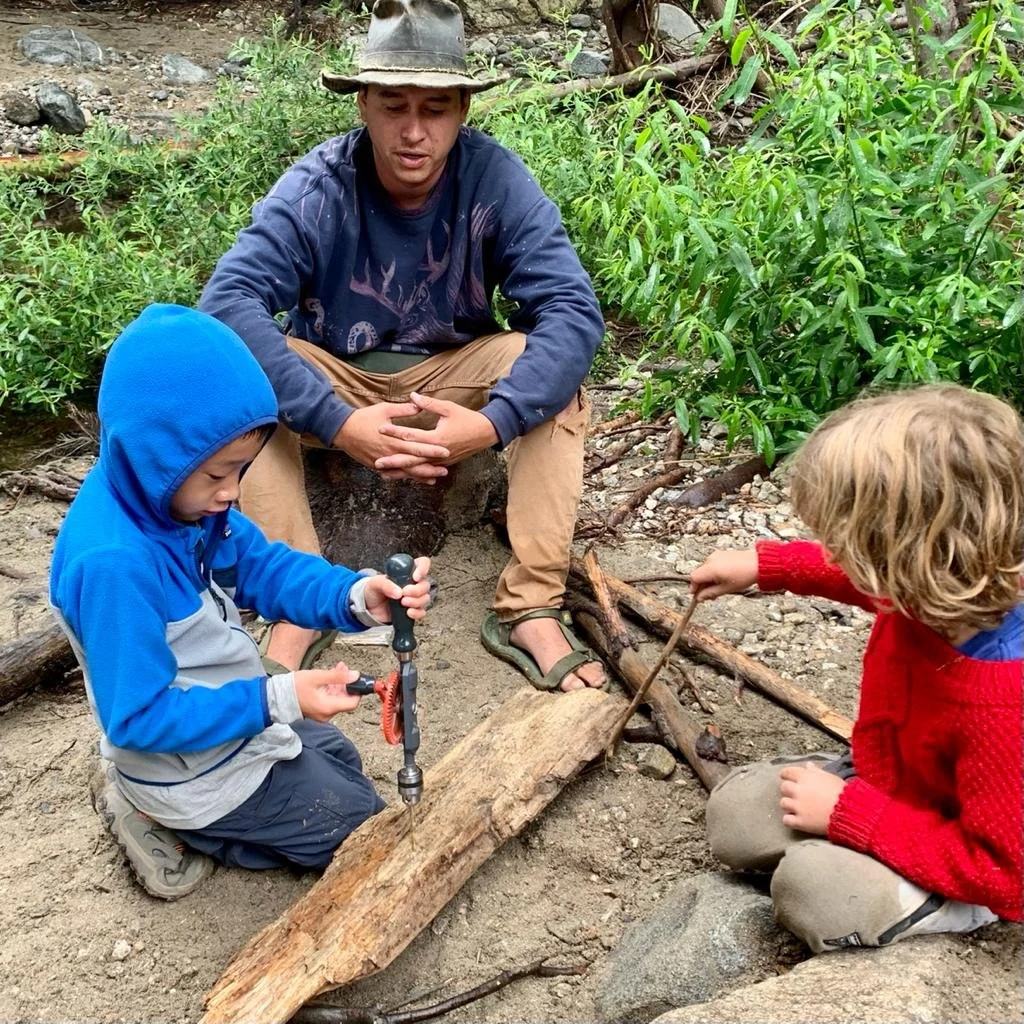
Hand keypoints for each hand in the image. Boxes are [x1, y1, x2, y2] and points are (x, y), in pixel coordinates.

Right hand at [293, 663, 362, 720]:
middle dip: (347, 683)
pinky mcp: (318, 711)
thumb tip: (355, 675)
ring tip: (337, 670)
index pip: (353, 703)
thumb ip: (338, 676)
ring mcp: (322, 714)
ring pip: (338, 699)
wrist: (277, 697)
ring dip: (340, 684)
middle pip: (345, 700)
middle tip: (344, 669)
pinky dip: (332, 689)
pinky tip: (329, 678)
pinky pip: (330, 700)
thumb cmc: (294, 687)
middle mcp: (327, 714)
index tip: (358, 679)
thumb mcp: (318, 677)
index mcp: (328, 707)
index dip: (358, 691)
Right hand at [333, 403, 449, 482]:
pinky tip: (413, 480)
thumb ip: (403, 409)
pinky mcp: (376, 466)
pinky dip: (404, 478)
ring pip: (404, 473)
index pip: (417, 447)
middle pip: (413, 465)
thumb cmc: (363, 417)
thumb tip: (419, 405)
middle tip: (445, 471)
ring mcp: (382, 462)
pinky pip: (393, 474)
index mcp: (393, 440)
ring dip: (420, 477)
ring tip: (434, 479)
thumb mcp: (384, 409)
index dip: (432, 451)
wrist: (341, 430)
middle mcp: (389, 454)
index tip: (446, 452)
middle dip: (430, 469)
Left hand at [362, 556, 432, 623]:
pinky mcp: (413, 609)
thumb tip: (398, 593)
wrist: (370, 608)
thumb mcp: (375, 583)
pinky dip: (417, 613)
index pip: (423, 563)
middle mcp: (414, 583)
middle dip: (417, 590)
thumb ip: (385, 585)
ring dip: (416, 602)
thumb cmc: (373, 590)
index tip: (415, 577)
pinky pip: (422, 611)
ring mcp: (415, 597)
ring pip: (426, 598)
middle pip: (425, 584)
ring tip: (403, 603)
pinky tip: (408, 612)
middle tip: (404, 593)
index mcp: (406, 571)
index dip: (423, 569)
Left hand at [376, 392, 497, 474]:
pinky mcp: (444, 464)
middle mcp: (438, 453)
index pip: (411, 435)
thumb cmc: (467, 418)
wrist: (486, 433)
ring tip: (385, 473)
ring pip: (418, 468)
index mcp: (437, 438)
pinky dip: (413, 473)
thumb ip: (429, 403)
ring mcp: (441, 461)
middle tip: (377, 462)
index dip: (394, 431)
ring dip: (401, 470)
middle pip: (411, 458)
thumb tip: (412, 396)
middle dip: (393, 461)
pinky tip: (402, 475)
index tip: (380, 429)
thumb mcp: (448, 408)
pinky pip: (426, 470)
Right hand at [689, 548, 758, 601]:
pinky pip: (712, 564)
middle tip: (710, 595)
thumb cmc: (744, 576)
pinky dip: (713, 572)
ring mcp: (716, 555)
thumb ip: (710, 594)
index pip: (693, 578)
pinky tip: (723, 579)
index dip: (694, 588)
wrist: (759, 564)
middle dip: (702, 585)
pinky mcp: (721, 553)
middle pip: (699, 573)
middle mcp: (710, 559)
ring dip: (708, 579)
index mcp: (710, 568)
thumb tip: (699, 598)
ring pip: (705, 569)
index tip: (698, 596)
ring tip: (719, 587)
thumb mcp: (726, 589)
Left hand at [778, 762, 845, 833]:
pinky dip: (790, 820)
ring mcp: (798, 806)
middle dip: (789, 791)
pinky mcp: (800, 822)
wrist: (851, 812)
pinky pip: (786, 820)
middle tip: (797, 795)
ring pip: (783, 803)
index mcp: (805, 777)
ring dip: (789, 805)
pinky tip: (797, 819)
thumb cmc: (843, 793)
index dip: (786, 775)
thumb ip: (817, 772)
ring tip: (799, 808)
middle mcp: (798, 790)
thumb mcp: (831, 778)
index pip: (787, 772)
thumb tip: (808, 765)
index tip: (787, 778)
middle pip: (783, 788)